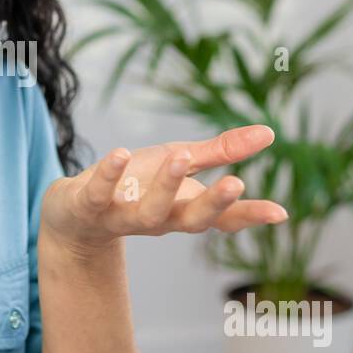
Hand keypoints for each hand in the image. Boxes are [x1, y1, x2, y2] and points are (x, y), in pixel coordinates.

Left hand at [40, 124, 286, 254]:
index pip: (223, 218)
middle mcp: (158, 219)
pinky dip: (108, 176)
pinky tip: (120, 154)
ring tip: (181, 157)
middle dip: (213, 204)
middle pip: (190, 220)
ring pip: (148, 213)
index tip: (280, 212)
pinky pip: (99, 194)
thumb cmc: (133, 185)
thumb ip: (220, 152)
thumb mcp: (178, 162)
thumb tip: (269, 133)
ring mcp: (122, 217)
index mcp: (183, 209)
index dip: (250, 216)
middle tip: (237, 183)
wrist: (73, 213)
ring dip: (166, 187)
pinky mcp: (88, 207)